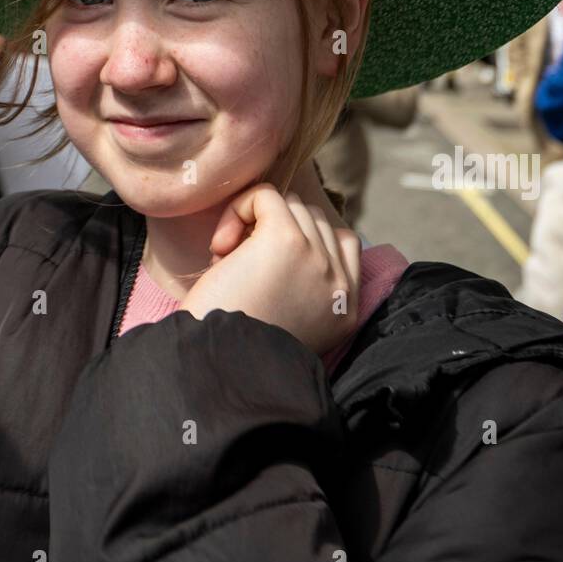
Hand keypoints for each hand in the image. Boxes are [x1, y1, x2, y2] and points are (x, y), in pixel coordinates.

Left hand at [180, 175, 361, 357]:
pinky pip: (266, 196)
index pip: (345, 244)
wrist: (217, 365)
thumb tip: (281, 236)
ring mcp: (316, 257)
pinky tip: (221, 244)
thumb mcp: (286, 324)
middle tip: (241, 267)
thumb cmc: (234, 349)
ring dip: (257, 221)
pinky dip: (241, 208)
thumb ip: (302, 288)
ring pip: (292, 205)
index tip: (268, 265)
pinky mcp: (285, 238)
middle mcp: (338, 283)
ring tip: (228, 258)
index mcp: (345, 310)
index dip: (306, 241)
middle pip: (315, 220)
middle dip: (277, 231)